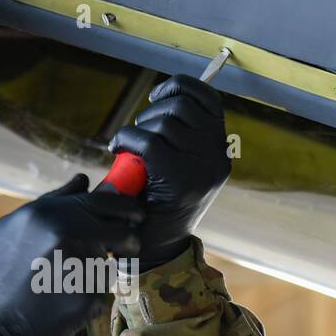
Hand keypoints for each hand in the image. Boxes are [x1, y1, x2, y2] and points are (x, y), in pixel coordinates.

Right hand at [0, 174, 143, 335]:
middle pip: (125, 234)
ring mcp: (81, 267)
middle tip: (118, 252)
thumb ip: (55, 201)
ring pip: (109, 266)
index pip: (110, 202)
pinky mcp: (89, 299)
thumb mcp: (16, 225)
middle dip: (126, 243)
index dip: (129, 210)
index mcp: (52, 212)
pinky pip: (100, 294)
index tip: (133, 218)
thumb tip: (85, 181)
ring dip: (95, 274)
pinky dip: (86, 299)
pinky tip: (60, 303)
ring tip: (62, 284)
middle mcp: (71, 234)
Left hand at [108, 74, 229, 268]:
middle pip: (182, 106)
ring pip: (163, 123)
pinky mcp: (180, 179)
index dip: (180, 87)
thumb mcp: (176, 165)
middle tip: (137, 133)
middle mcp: (217, 157)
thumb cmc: (156, 203)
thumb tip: (165, 94)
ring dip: (137, 129)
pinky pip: (147, 142)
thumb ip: (179, 135)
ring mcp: (202, 168)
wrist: (154, 249)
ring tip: (128, 148)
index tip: (156, 96)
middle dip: (152, 111)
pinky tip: (116, 149)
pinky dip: (125, 139)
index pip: (209, 99)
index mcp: (220, 151)